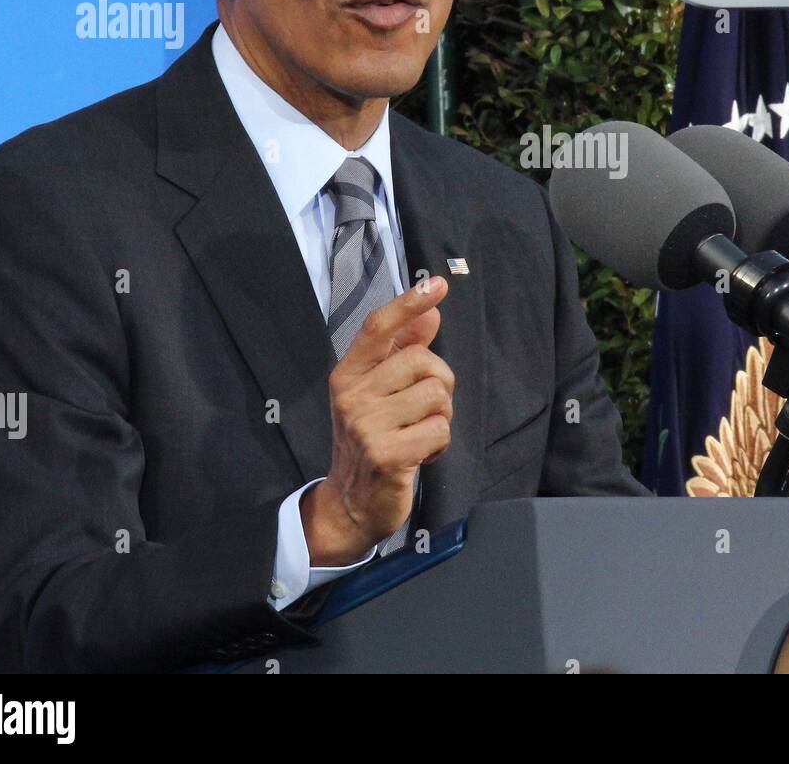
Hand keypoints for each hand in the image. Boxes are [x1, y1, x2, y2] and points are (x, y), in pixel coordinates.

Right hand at [301, 276, 453, 565]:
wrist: (349, 503)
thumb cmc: (371, 438)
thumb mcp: (378, 392)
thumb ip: (402, 351)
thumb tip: (430, 313)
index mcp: (348, 373)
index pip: (378, 327)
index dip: (409, 302)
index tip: (438, 284)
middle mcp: (352, 394)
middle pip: (424, 361)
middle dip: (440, 385)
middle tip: (423, 410)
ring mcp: (366, 425)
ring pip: (437, 395)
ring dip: (440, 417)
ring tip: (418, 433)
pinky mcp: (386, 455)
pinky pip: (440, 429)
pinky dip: (439, 443)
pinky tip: (420, 454)